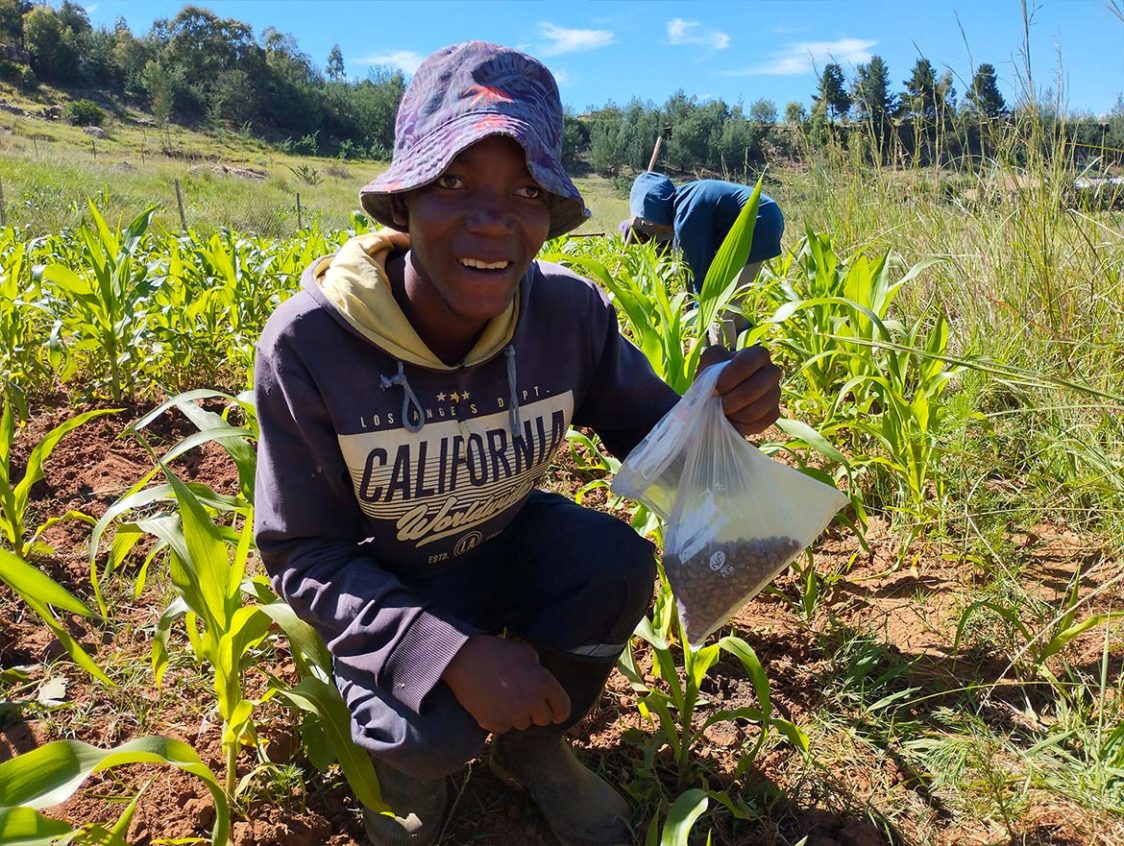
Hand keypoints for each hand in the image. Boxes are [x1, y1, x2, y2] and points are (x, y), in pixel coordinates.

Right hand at [442, 635, 570, 733]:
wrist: (465, 659)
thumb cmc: (497, 652)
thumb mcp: (527, 654)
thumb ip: (540, 672)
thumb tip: (545, 687)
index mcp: (544, 683)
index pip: (562, 708)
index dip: (559, 712)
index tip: (555, 714)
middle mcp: (532, 701)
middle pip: (543, 720)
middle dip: (535, 712)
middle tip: (522, 700)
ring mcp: (513, 715)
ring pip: (523, 725)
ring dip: (517, 716)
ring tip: (503, 697)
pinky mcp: (496, 724)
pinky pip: (505, 728)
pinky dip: (500, 719)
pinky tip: (491, 703)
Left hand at [698, 345, 781, 435]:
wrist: (720, 397)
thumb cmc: (715, 376)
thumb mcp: (710, 362)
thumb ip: (710, 361)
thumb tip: (715, 381)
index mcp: (758, 354)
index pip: (746, 364)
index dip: (727, 378)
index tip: (716, 387)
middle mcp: (772, 372)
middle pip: (753, 390)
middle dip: (729, 401)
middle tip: (717, 404)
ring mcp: (775, 393)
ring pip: (754, 411)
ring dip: (732, 415)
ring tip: (722, 412)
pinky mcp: (774, 413)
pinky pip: (757, 424)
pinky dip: (739, 426)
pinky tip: (732, 420)